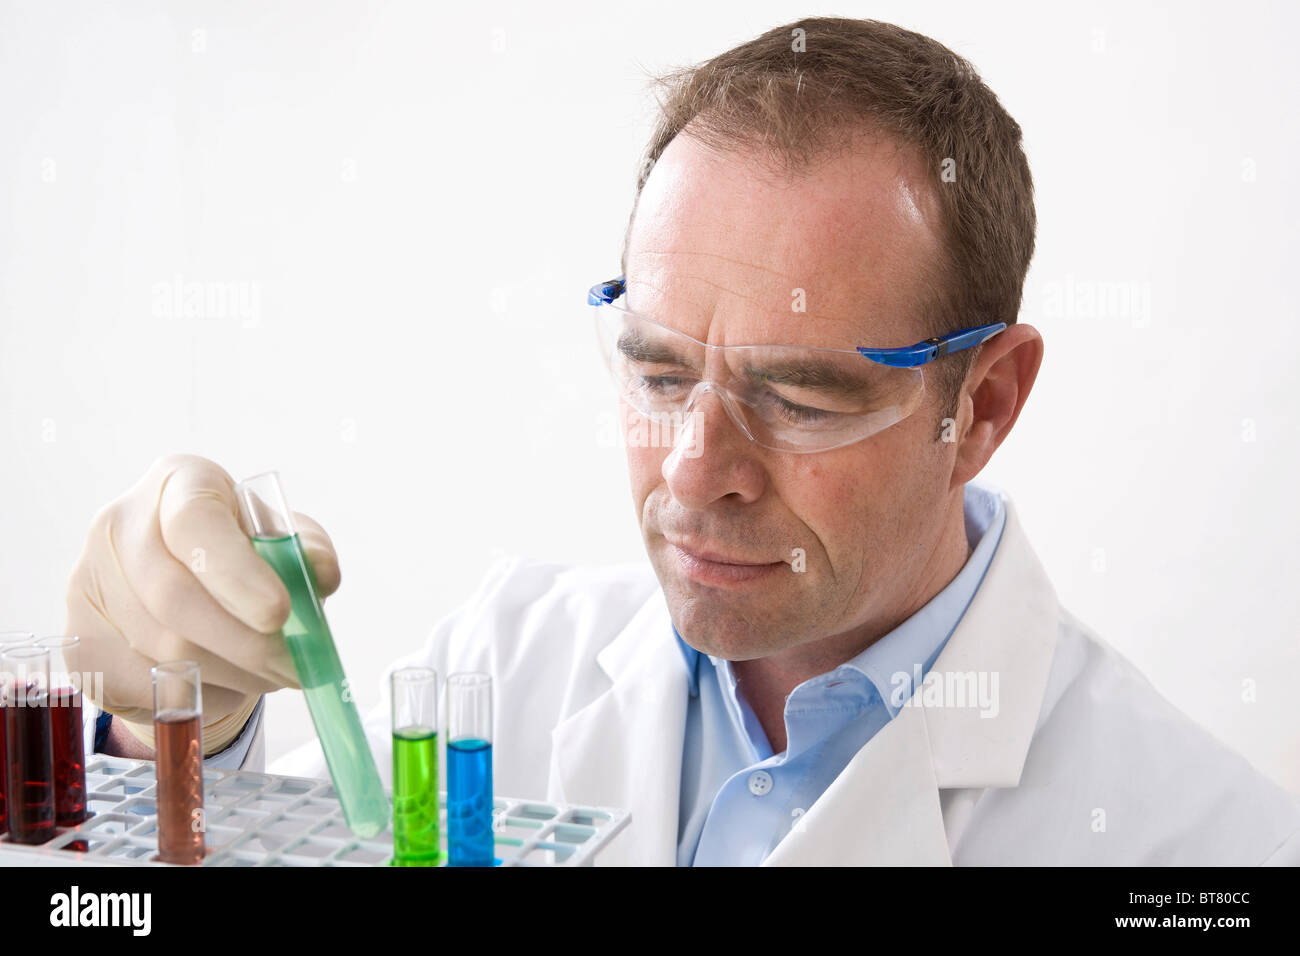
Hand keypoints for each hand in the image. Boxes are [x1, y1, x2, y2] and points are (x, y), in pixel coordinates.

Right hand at [65, 454, 340, 752]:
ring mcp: (88, 583)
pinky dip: (197, 693)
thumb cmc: (241, 555)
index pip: (195, 523)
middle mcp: (119, 525)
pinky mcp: (79, 641)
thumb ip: (305, 550)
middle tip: (296, 667)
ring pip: (163, 649)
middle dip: (246, 643)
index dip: (236, 573)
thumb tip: (320, 573)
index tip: (280, 612)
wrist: (184, 586)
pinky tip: (225, 680)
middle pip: (174, 597)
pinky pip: (142, 684)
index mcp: (176, 483)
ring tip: (273, 673)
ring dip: (232, 672)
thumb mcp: (279, 540)